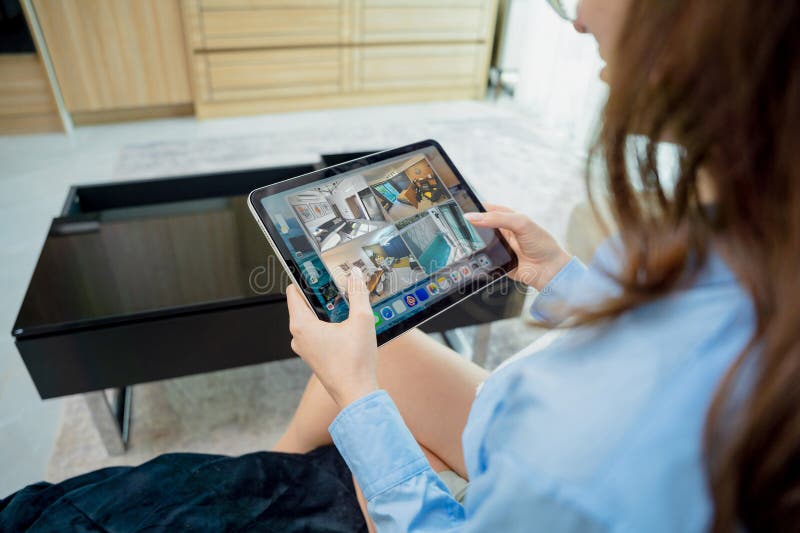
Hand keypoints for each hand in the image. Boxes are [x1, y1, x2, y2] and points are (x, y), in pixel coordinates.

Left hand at [287, 267, 378, 408]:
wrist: (357, 394)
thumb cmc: (355, 361)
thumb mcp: (362, 320)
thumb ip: (358, 293)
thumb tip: (354, 274)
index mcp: (302, 325)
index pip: (293, 291)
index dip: (306, 278)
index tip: (319, 270)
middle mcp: (298, 336)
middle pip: (304, 304)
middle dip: (321, 294)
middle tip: (339, 285)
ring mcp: (305, 348)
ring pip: (311, 319)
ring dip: (327, 310)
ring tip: (347, 304)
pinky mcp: (314, 356)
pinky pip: (317, 333)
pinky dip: (329, 325)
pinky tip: (347, 324)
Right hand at [464, 204, 570, 290]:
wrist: (549, 271)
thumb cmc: (542, 244)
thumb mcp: (521, 223)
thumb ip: (497, 219)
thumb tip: (474, 217)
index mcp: (508, 217)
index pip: (486, 209)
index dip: (474, 208)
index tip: (460, 208)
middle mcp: (502, 231)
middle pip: (479, 226)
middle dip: (469, 226)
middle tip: (458, 225)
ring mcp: (499, 246)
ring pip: (478, 242)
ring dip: (472, 242)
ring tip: (463, 240)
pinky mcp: (496, 261)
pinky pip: (482, 258)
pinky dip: (477, 257)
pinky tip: (473, 255)